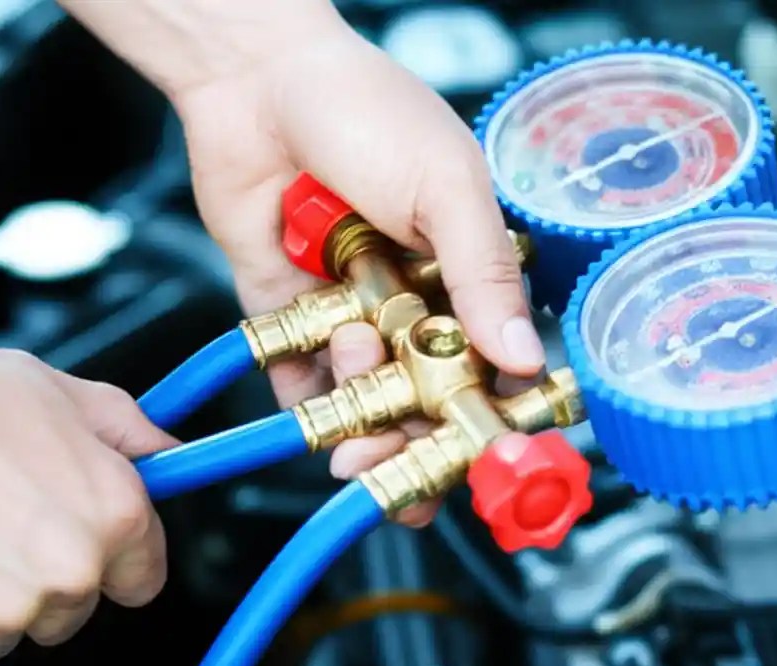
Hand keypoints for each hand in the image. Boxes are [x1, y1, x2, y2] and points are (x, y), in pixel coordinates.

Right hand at [0, 319, 174, 665]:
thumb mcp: (53, 388)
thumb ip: (127, 430)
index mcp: (110, 512)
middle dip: (44, 569)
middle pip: (76, 605)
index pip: (145, 576)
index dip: (113, 553)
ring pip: (12, 627)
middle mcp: (67, 571)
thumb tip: (172, 452)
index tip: (80, 536)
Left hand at [174, 20, 544, 522]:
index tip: (486, 460)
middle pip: (427, 391)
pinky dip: (305, 404)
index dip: (491, 413)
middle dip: (419, 438)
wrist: (253, 80)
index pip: (492, 358)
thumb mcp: (445, 187)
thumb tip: (523, 354)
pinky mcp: (288, 312)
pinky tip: (313, 420)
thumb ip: (483, 274)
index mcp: (466, 266)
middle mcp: (412, 294)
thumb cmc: (362, 108)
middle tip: (408, 474)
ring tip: (356, 417)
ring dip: (364, 420)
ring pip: (366, 394)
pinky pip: (297, 377)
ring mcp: (351, 306)